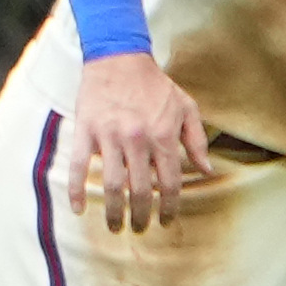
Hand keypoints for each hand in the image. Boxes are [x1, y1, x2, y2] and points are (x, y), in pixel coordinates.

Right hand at [68, 51, 211, 233]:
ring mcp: (110, 136)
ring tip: (116, 226)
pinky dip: (77, 190)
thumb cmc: (155, 85)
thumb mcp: (186, 107)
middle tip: (139, 229)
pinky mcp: (86, 130)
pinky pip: (80, 166)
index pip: (169, 183)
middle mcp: (138, 139)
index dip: (168, 207)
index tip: (165, 221)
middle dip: (141, 216)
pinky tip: (78, 209)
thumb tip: (208, 170)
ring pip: (113, 184)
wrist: (119, 57)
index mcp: (164, 135)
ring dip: (114, 211)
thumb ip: (197, 140)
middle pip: (140, 190)